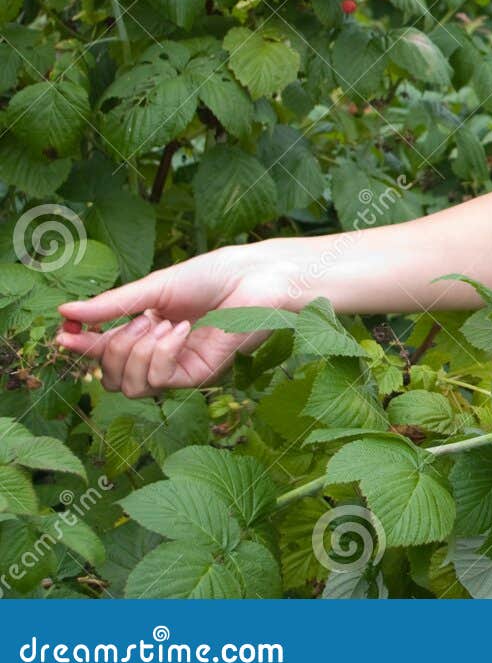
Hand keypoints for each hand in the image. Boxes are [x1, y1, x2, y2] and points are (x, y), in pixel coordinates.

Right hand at [53, 241, 303, 398]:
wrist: (256, 277)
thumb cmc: (213, 276)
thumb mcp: (153, 288)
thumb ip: (112, 306)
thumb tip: (64, 312)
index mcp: (148, 330)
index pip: (104, 351)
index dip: (81, 346)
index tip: (64, 334)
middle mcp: (162, 354)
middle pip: (111, 377)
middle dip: (113, 348)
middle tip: (140, 317)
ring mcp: (180, 367)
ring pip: (130, 386)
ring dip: (135, 352)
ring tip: (160, 322)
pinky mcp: (200, 376)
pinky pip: (160, 381)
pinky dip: (160, 354)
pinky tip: (178, 330)